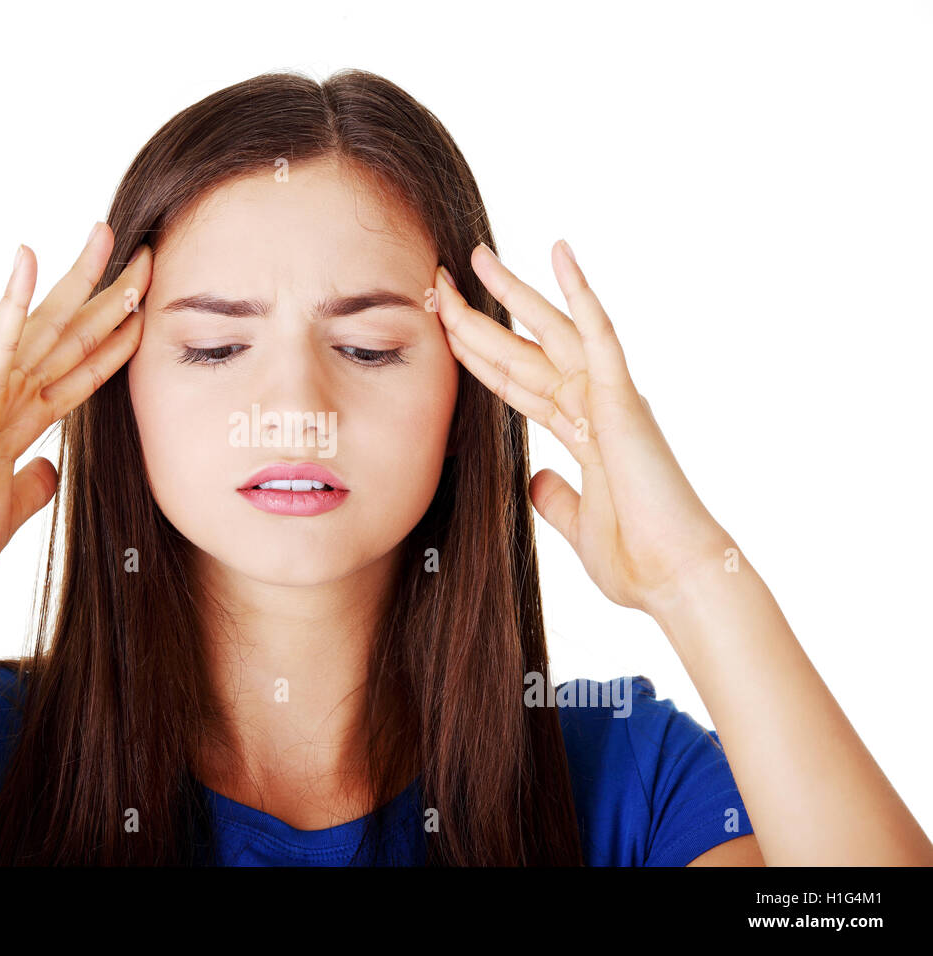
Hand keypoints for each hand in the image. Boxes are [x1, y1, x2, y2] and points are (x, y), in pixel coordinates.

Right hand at [0, 222, 150, 624]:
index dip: (115, 341)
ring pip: (45, 329)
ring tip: (107, 236)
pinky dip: (12, 302)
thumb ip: (31, 486)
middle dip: (111, 297)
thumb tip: (51, 471)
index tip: (145, 310)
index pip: (78, 371)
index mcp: (14, 424)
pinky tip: (27, 258)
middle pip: (69, 337)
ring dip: (79, 284)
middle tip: (149, 253)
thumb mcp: (7, 514)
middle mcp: (3, 400)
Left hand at [433, 239, 731, 616]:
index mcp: (582, 432)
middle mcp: (594, 405)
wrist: (675, 580)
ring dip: (511, 292)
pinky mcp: (624, 399)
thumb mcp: (577, 524)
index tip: (445, 329)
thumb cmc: (638, 560)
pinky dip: (580, 293)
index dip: (477, 355)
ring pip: (550, 331)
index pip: (515, 382)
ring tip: (476, 256)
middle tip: (438, 281)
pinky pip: (599, 334)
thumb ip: (555, 496)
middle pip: (522, 349)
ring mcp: (609, 397)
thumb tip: (534, 479)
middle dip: (477, 317)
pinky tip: (559, 253)